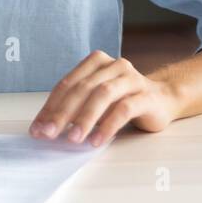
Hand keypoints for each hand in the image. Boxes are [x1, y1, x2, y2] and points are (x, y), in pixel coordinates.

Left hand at [29, 50, 180, 146]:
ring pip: (103, 94)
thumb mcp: (96, 100)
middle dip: (62, 113)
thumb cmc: (123, 100)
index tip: (38, 128)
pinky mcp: (146, 96)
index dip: (50, 107)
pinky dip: (108, 125)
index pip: (67, 84)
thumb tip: (44, 127)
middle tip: (49, 134)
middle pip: (82, 88)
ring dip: (85, 118)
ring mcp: (131, 79)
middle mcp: (113, 65)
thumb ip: (74, 107)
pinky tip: (97, 140)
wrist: (163, 99)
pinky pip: (124, 109)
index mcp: (96, 62)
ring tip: (73, 139)